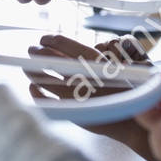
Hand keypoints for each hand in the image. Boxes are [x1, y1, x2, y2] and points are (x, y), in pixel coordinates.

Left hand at [24, 34, 150, 147]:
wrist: (132, 121)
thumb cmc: (123, 92)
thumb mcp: (112, 69)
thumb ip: (91, 59)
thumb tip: (67, 53)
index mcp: (92, 60)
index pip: (61, 42)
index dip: (49, 39)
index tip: (43, 39)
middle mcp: (79, 73)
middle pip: (46, 57)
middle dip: (36, 51)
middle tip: (31, 49)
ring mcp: (72, 92)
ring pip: (40, 76)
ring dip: (31, 69)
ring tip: (27, 67)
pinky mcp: (68, 110)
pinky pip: (43, 98)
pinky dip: (35, 91)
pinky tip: (33, 88)